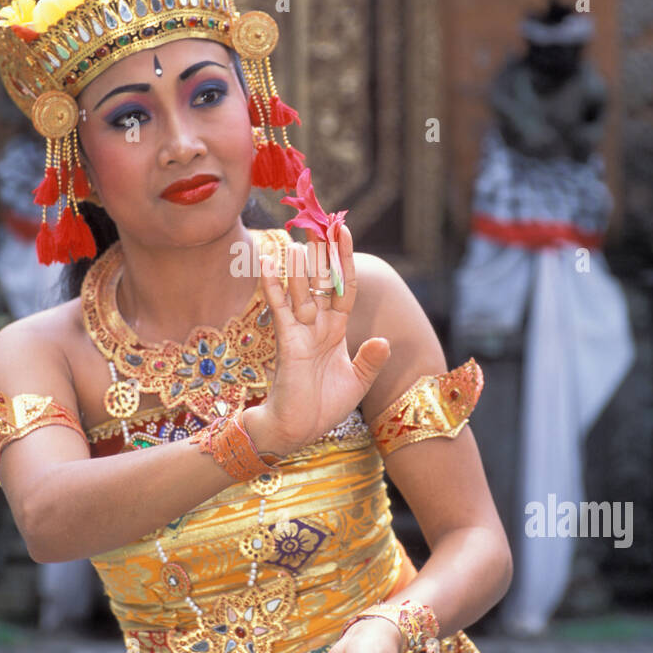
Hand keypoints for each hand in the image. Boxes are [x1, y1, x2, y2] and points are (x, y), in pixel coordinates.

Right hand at [258, 224, 389, 451]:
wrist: (296, 430)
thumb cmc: (323, 406)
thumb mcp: (357, 382)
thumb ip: (370, 361)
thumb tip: (383, 340)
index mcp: (335, 330)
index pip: (343, 288)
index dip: (345, 261)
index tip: (344, 232)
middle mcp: (318, 325)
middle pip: (322, 281)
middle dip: (323, 253)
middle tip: (322, 222)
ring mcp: (301, 331)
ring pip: (302, 290)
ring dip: (303, 265)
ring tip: (302, 236)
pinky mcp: (287, 341)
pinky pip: (280, 308)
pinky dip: (274, 285)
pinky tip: (269, 262)